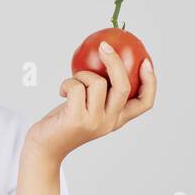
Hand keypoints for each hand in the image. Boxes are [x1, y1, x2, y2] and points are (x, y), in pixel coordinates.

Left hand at [26, 42, 156, 162]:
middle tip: (104, 46)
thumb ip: (98, 93)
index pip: (144, 103)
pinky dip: (67, 83)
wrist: (44, 148)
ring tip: (71, 84)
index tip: (145, 61)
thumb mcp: (87, 108)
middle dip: (116, 62)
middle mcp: (109, 122)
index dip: (150, 81)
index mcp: (117, 120)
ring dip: (81, 75)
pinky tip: (62, 91)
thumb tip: (104, 57)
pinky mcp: (77, 119)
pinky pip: (77, 87)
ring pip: (98, 83)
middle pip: (124, 86)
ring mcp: (94, 122)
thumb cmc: (63, 122)